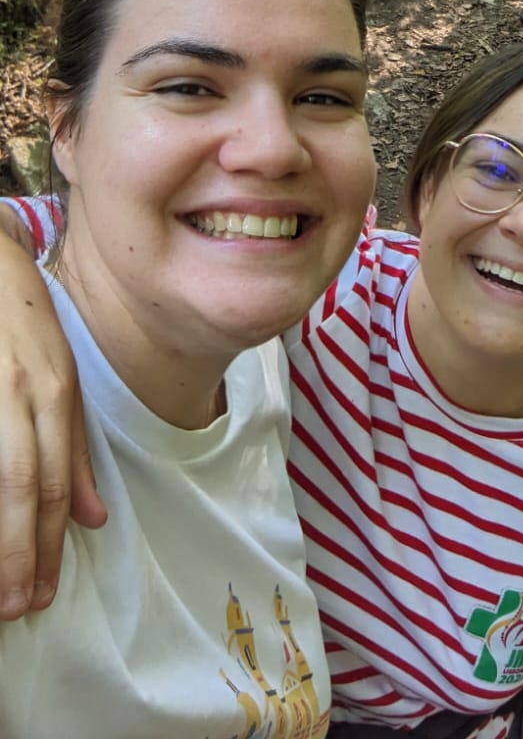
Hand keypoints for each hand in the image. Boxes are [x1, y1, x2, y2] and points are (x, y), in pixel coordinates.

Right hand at [0, 231, 105, 618]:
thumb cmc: (25, 326)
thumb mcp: (61, 379)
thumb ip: (74, 448)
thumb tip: (94, 518)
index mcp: (54, 393)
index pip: (56, 481)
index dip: (51, 540)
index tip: (42, 590)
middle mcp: (22, 393)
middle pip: (23, 484)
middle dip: (21, 551)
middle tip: (18, 606)